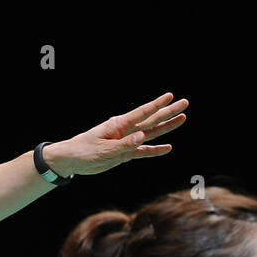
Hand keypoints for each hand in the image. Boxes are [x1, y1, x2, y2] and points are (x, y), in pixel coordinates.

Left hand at [42, 92, 187, 177]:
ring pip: (151, 133)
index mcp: (119, 125)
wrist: (71, 160)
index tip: (171, 96)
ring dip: (166, 127)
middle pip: (152, 120)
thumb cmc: (83, 152)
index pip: (142, 113)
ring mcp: (126, 141)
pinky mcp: (124, 153)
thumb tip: (143, 136)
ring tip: (182, 119)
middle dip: (168, 112)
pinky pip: (143, 151)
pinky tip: (168, 147)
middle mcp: (125, 131)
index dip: (157, 105)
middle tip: (185, 103)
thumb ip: (124, 144)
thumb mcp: (103, 150)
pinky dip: (155, 150)